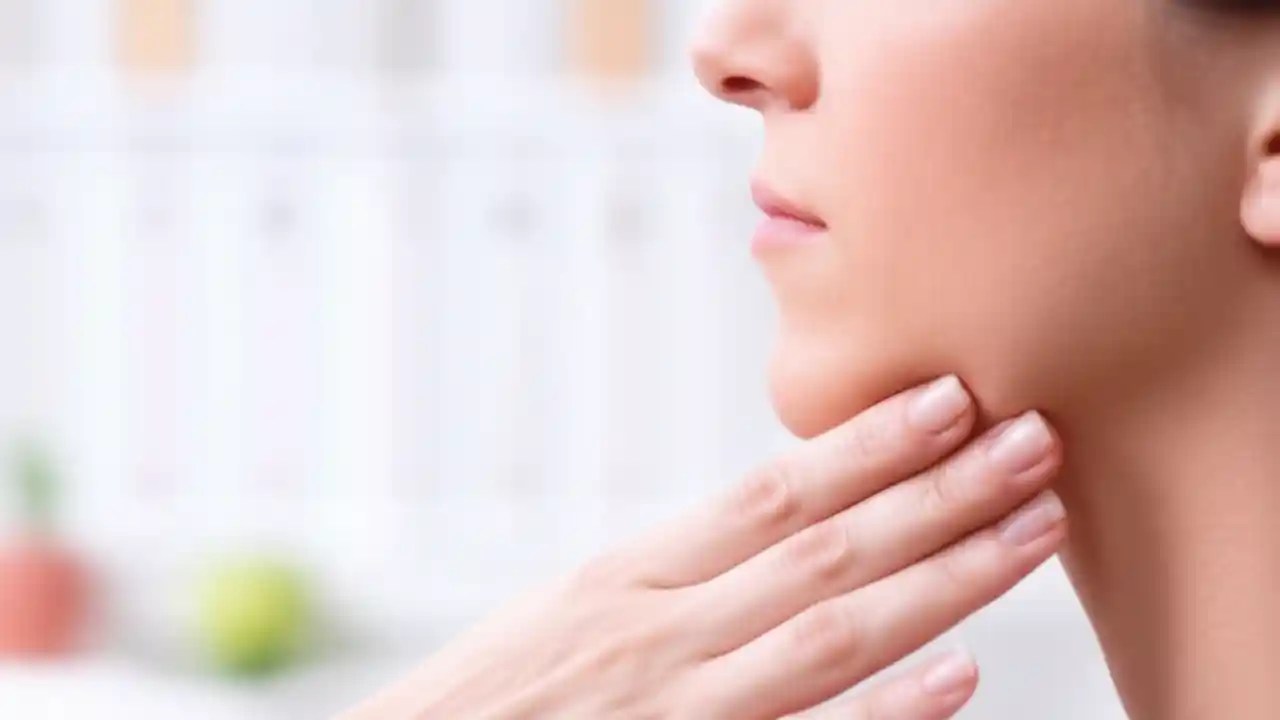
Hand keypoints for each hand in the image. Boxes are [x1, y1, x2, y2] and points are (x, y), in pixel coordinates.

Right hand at [344, 376, 1066, 719]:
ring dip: (944, 575)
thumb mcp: (571, 613)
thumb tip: (776, 520)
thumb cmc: (491, 700)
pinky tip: (963, 673)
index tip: (951, 398)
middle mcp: (659, 628)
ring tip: (1032, 528)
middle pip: (824, 547)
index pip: (769, 492)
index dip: (867, 444)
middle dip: (938, 492)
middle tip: (1035, 439)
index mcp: (627, 575)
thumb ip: (672, 575)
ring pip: (834, 628)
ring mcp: (677, 704)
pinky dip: (886, 710)